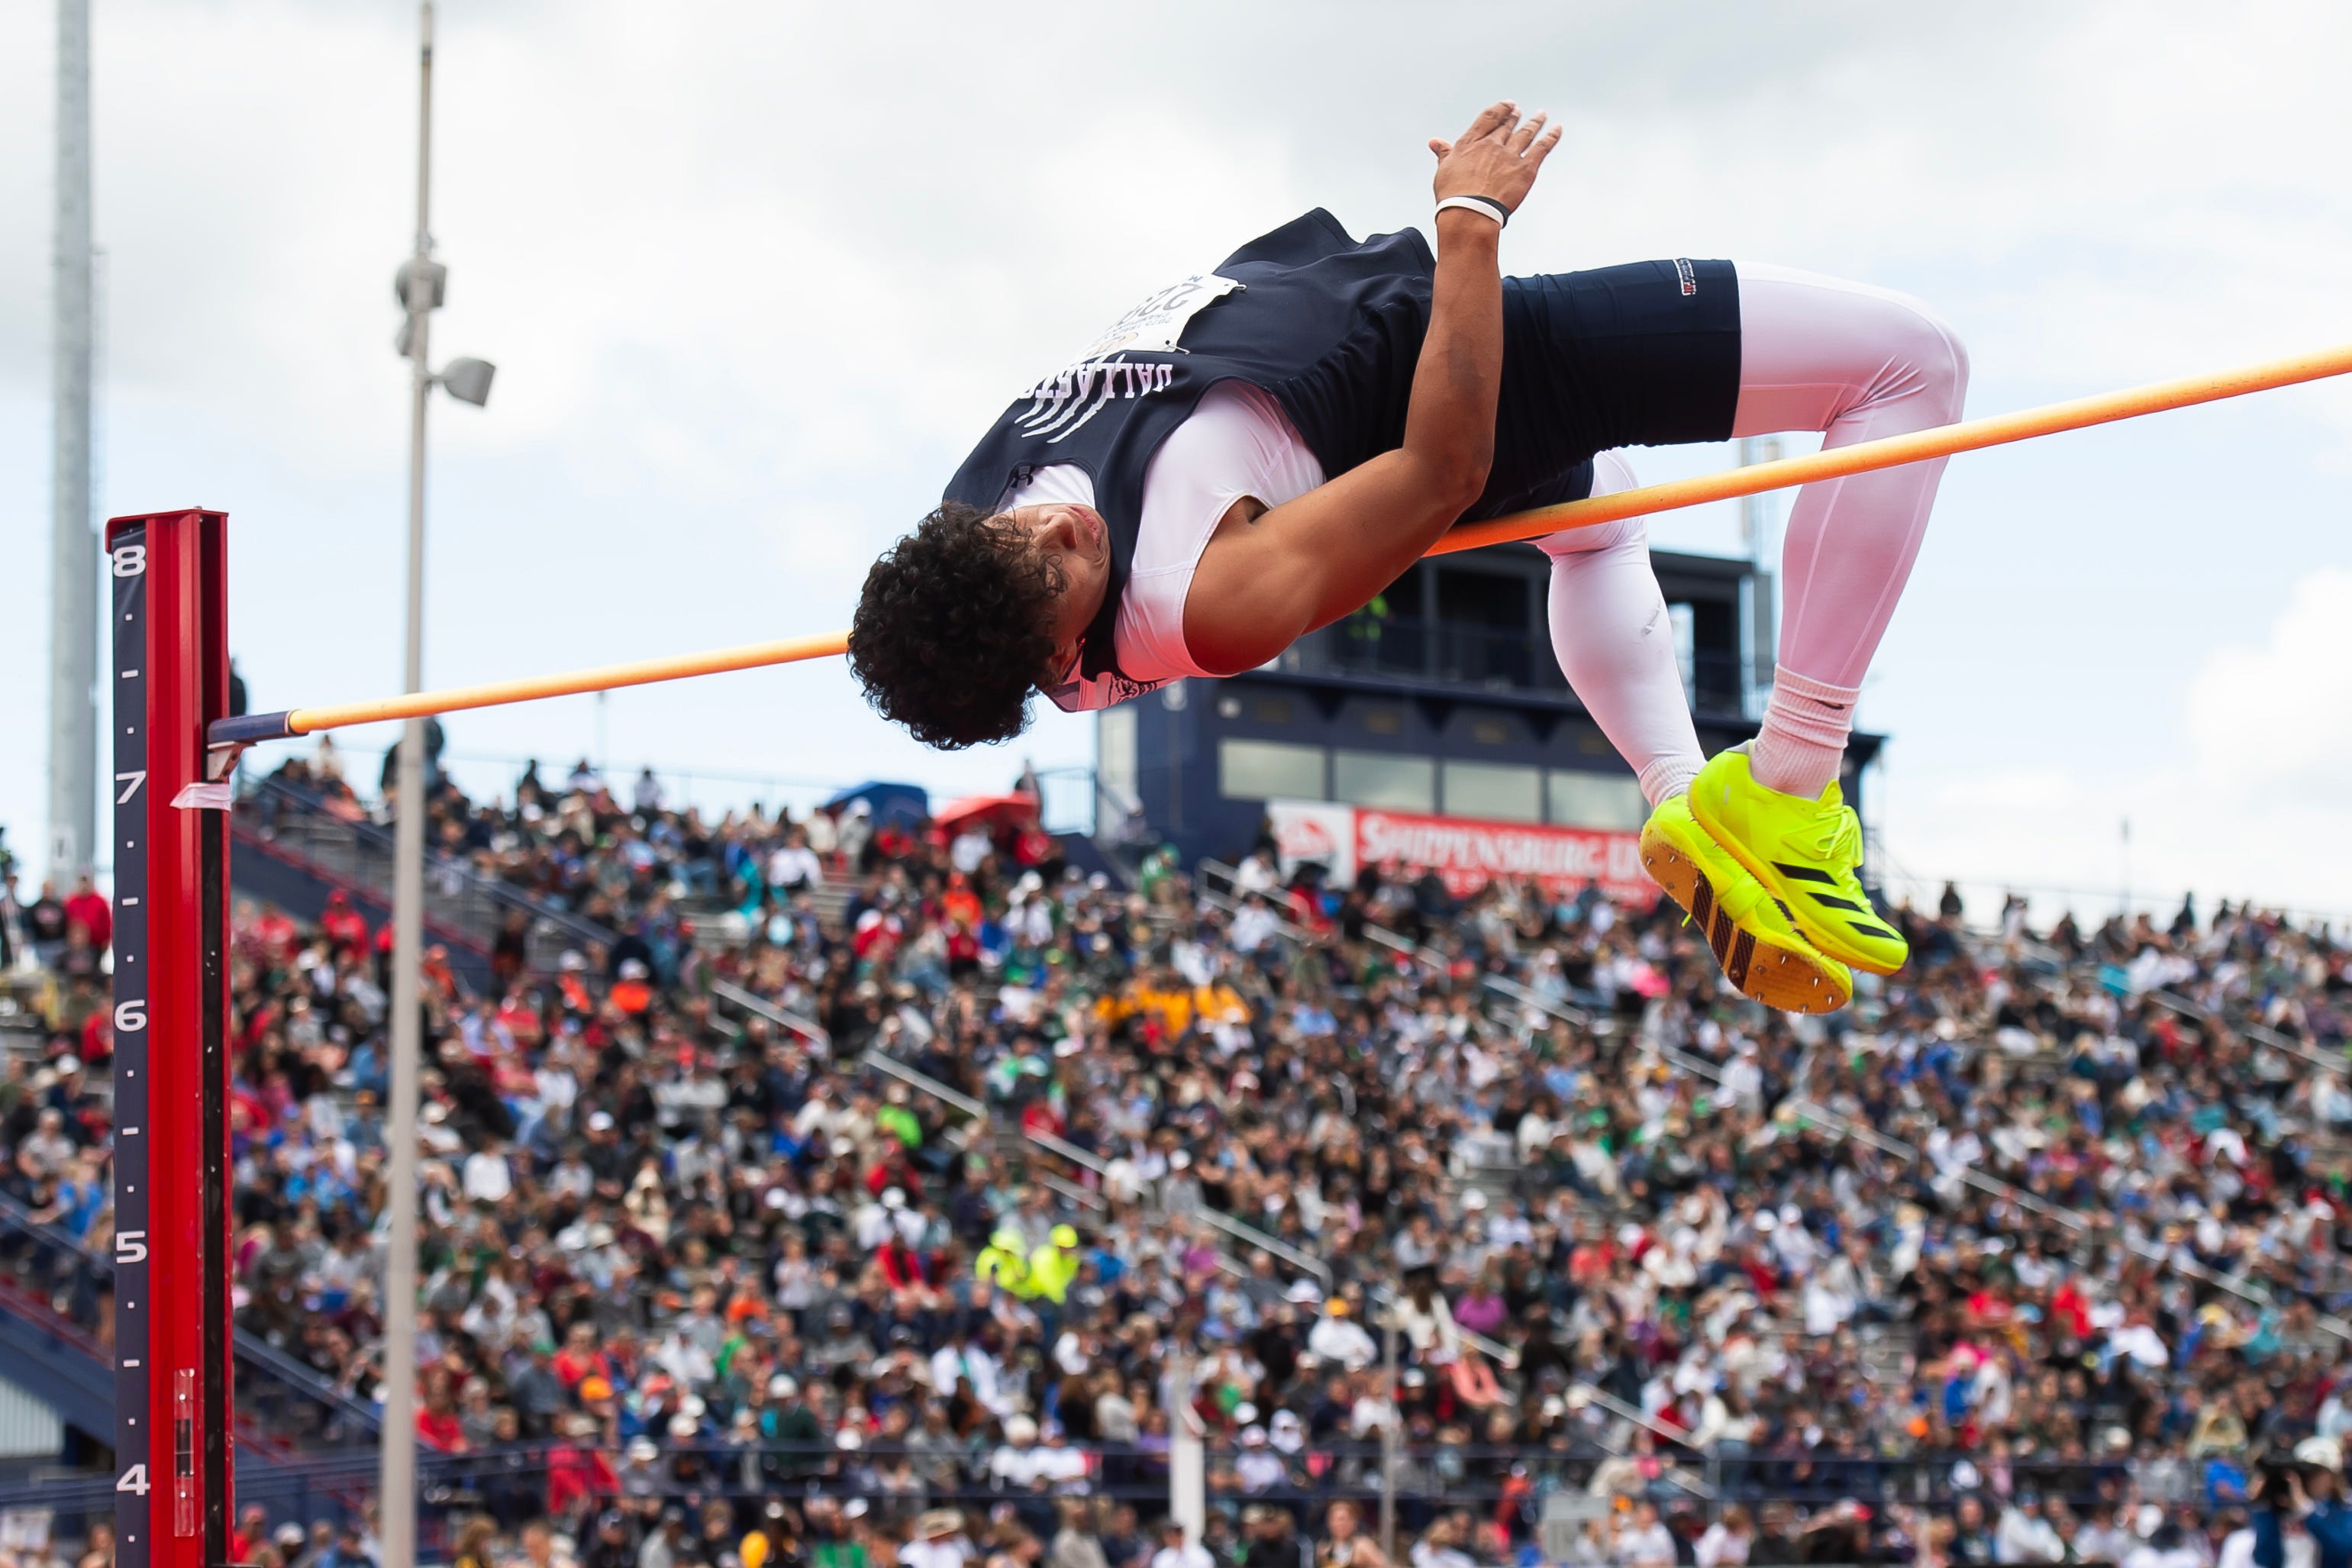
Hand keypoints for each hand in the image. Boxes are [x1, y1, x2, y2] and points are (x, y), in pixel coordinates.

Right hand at [1428, 101, 1561, 214]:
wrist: (1470, 213)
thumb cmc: (1453, 197)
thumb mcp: (1443, 171)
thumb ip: (1443, 153)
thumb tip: (1435, 142)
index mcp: (1471, 143)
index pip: (1488, 119)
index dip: (1499, 110)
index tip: (1506, 105)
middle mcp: (1492, 145)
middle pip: (1507, 125)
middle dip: (1514, 116)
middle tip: (1519, 111)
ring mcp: (1510, 155)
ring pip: (1526, 133)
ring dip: (1535, 122)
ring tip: (1541, 115)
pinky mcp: (1525, 169)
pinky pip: (1542, 147)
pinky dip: (1551, 136)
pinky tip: (1557, 129)